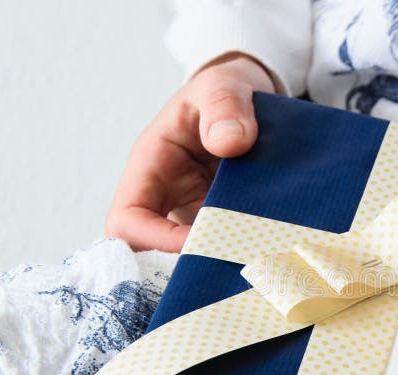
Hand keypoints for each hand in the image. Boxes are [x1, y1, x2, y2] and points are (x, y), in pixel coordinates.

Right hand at [106, 54, 274, 251]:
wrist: (247, 102)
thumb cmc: (224, 92)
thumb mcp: (223, 85)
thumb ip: (224, 105)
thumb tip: (230, 141)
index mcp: (150, 168)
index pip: (127, 222)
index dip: (155, 242)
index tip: (200, 243)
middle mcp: (165, 199)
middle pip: (153, 255)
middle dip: (189, 265)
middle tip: (235, 263)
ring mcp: (194, 215)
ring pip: (192, 260)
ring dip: (220, 266)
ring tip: (258, 262)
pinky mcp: (221, 224)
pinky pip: (224, 251)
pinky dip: (243, 258)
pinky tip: (271, 257)